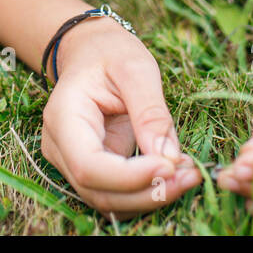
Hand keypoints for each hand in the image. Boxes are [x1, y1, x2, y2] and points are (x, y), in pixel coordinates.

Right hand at [41, 19, 200, 217]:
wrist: (91, 50)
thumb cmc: (109, 52)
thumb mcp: (135, 68)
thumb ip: (150, 112)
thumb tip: (169, 158)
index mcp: (63, 117)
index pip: (89, 166)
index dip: (130, 177)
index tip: (171, 165)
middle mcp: (60, 147)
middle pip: (99, 192)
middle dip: (148, 192)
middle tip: (192, 175)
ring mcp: (73, 162)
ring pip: (109, 201)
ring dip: (152, 196)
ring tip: (189, 174)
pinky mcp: (94, 169)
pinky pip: (119, 193)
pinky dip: (148, 191)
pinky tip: (175, 172)